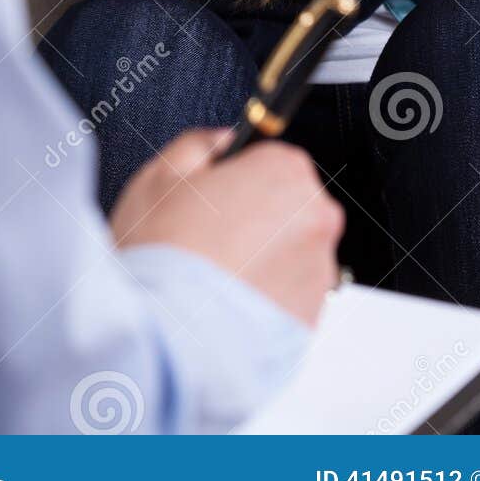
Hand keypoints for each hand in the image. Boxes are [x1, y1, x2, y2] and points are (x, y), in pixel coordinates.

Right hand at [109, 127, 344, 327]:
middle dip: (254, 218)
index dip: (235, 178)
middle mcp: (315, 217)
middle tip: (207, 240)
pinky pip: (288, 298)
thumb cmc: (164, 258)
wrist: (167, 339)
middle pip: (287, 206)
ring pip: (289, 254)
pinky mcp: (311, 318)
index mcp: (285, 171)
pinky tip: (226, 305)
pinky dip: (265, 300)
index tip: (214, 198)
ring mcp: (318, 270)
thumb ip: (199, 143)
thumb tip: (220, 140)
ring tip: (214, 278)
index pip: (271, 159)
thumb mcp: (161, 175)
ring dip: (262, 261)